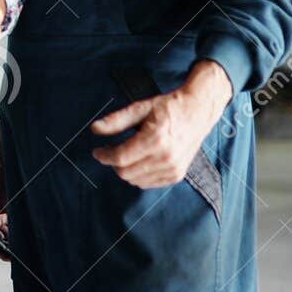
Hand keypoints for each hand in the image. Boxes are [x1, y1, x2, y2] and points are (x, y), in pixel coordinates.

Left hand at [91, 60, 232, 187]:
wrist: (198, 112)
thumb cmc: (168, 107)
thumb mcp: (140, 108)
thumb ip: (116, 120)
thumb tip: (94, 129)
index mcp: (156, 139)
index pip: (120, 158)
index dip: (104, 156)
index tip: (97, 151)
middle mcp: (166, 158)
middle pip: (126, 172)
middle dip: (113, 163)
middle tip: (111, 150)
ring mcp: (173, 169)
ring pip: (135, 180)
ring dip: (125, 170)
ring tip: (125, 154)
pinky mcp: (177, 175)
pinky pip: (148, 184)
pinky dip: (138, 175)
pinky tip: (138, 161)